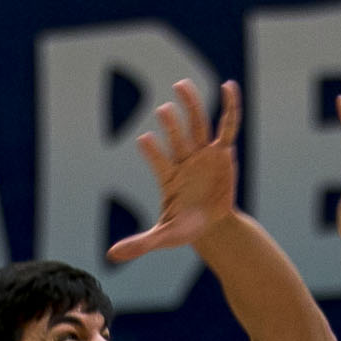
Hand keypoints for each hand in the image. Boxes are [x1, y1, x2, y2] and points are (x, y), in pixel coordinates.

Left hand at [108, 80, 240, 261]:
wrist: (212, 227)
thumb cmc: (185, 229)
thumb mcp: (164, 237)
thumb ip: (140, 244)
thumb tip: (110, 255)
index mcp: (169, 177)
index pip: (158, 161)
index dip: (152, 152)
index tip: (144, 140)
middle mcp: (184, 160)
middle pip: (178, 138)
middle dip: (171, 125)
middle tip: (162, 110)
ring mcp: (202, 154)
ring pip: (197, 125)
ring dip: (190, 105)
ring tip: (180, 85)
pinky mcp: (222, 153)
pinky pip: (227, 126)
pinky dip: (229, 108)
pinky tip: (228, 86)